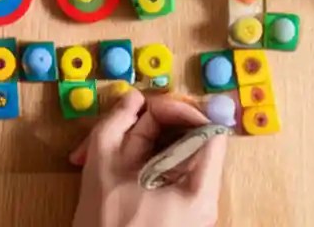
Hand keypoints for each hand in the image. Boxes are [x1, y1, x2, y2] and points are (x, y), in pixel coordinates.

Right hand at [69, 90, 226, 226]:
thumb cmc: (104, 225)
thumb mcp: (103, 163)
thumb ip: (118, 122)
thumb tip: (133, 99)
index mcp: (199, 192)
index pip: (210, 133)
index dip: (181, 111)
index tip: (150, 108)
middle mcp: (204, 203)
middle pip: (191, 143)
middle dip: (155, 127)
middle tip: (127, 124)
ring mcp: (193, 212)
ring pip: (176, 159)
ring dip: (145, 146)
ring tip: (114, 151)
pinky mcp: (180, 216)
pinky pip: (169, 177)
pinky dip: (145, 165)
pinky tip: (120, 170)